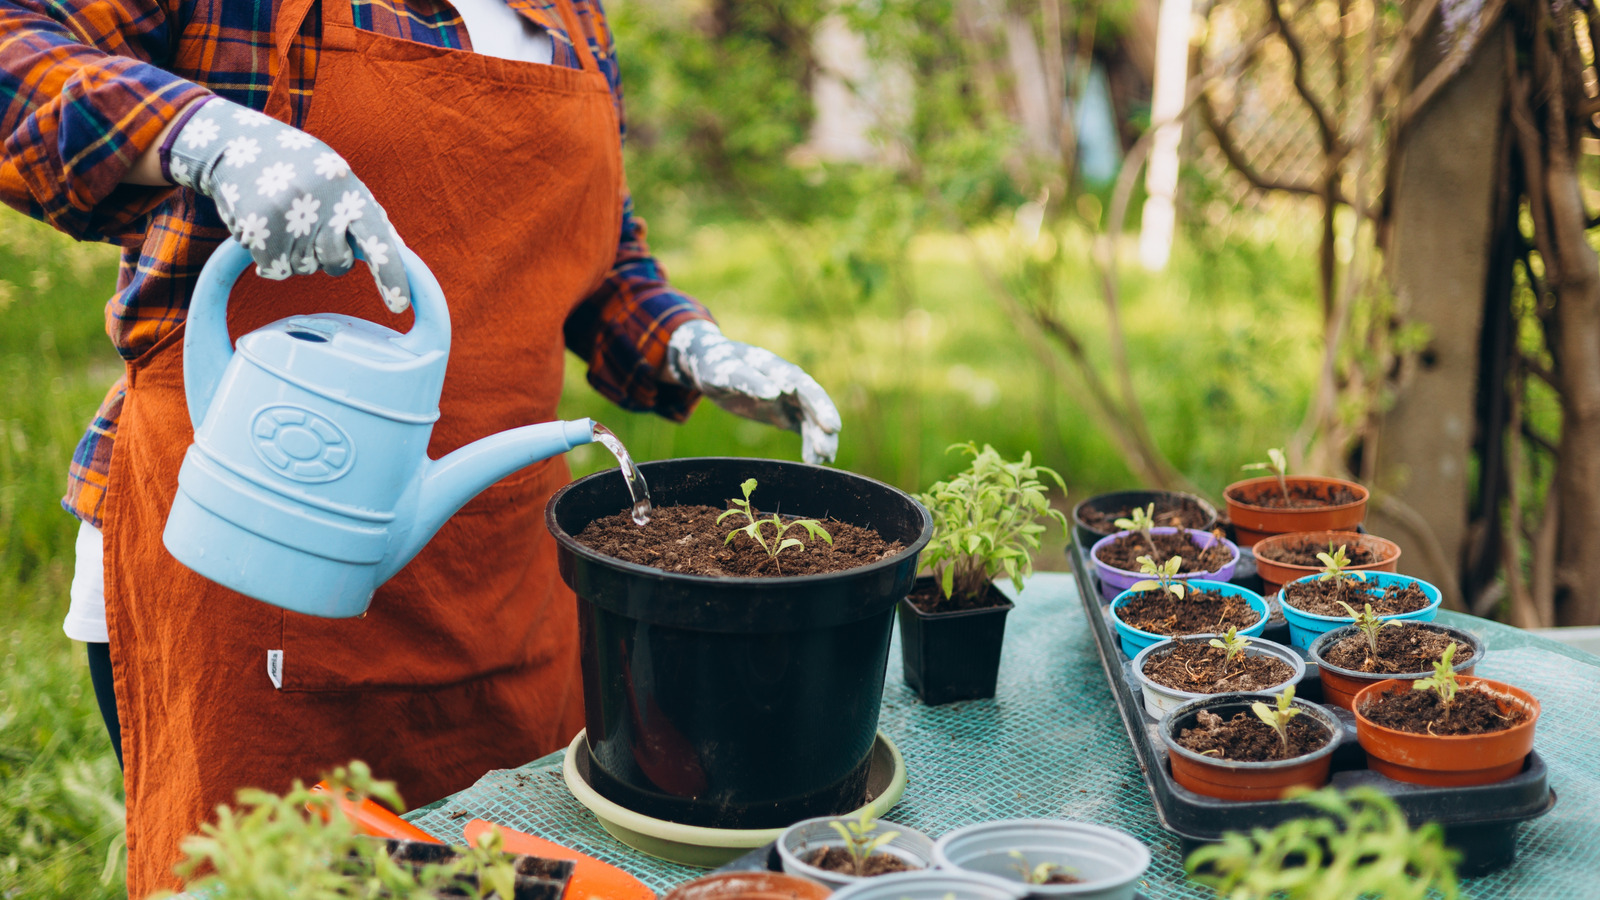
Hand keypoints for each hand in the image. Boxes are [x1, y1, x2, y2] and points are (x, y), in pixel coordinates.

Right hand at [165, 97, 410, 311]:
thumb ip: (363, 214)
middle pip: (336, 264)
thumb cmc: (297, 167)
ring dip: (294, 253)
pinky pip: (274, 270)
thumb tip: (397, 252)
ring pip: (303, 270)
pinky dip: (270, 257)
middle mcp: (319, 203)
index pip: (377, 240)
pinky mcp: (256, 231)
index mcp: (347, 189)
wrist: (235, 144)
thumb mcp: (337, 178)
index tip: (400, 305)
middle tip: (312, 226)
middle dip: (328, 257)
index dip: (391, 275)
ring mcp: (285, 217)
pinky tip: (264, 226)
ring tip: (283, 217)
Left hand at [667, 320, 840, 463]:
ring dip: (818, 440)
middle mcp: (790, 385)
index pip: (807, 389)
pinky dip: (809, 443)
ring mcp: (788, 399)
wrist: (710, 364)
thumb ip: (748, 381)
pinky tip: (813, 461)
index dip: (821, 407)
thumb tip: (774, 393)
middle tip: (827, 453)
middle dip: (823, 430)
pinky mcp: (782, 412)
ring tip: (820, 463)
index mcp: (780, 371)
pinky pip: (802, 429)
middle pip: (814, 407)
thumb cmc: (717, 364)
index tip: (832, 427)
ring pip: (811, 420)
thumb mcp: (726, 372)